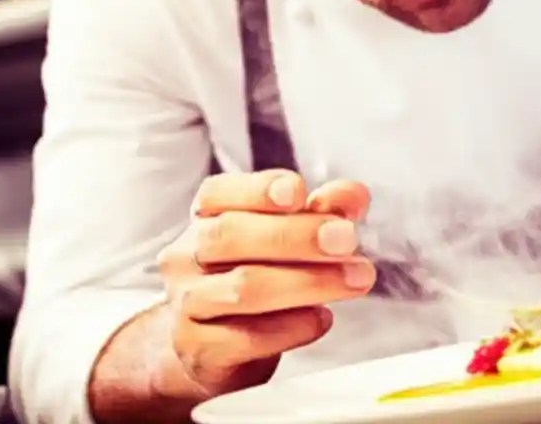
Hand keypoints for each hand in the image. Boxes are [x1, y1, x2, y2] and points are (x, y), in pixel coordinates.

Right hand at [155, 170, 374, 390]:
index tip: (298, 192)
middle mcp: (186, 257)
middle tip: (346, 239)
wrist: (212, 350)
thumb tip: (353, 195)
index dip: (256, 190)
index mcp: (205, 220)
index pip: (216, 194)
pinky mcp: (199, 350)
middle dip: (296, 235)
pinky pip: (249, 337)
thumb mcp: (286, 240)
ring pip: (244, 288)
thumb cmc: (254, 280)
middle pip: (231, 235)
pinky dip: (294, 326)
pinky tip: (322, 318)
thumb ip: (321, 213)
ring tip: (355, 279)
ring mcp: (187, 305)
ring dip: (309, 281)